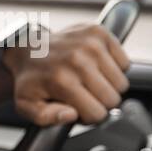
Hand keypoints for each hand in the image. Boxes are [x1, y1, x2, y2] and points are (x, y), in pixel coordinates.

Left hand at [8, 22, 130, 125]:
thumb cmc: (30, 80)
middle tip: (83, 96)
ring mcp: (91, 44)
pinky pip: (125, 63)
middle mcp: (78, 60)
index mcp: (61, 81)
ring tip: (88, 81)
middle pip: (112, 99)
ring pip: (121, 83)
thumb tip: (72, 114)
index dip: (89, 117)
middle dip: (100, 103)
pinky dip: (113, 69)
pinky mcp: (99, 33)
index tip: (78, 109)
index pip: (98, 113)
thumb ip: (46, 117)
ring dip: (108, 86)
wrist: (27, 48)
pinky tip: (94, 67)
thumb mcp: (27, 105)